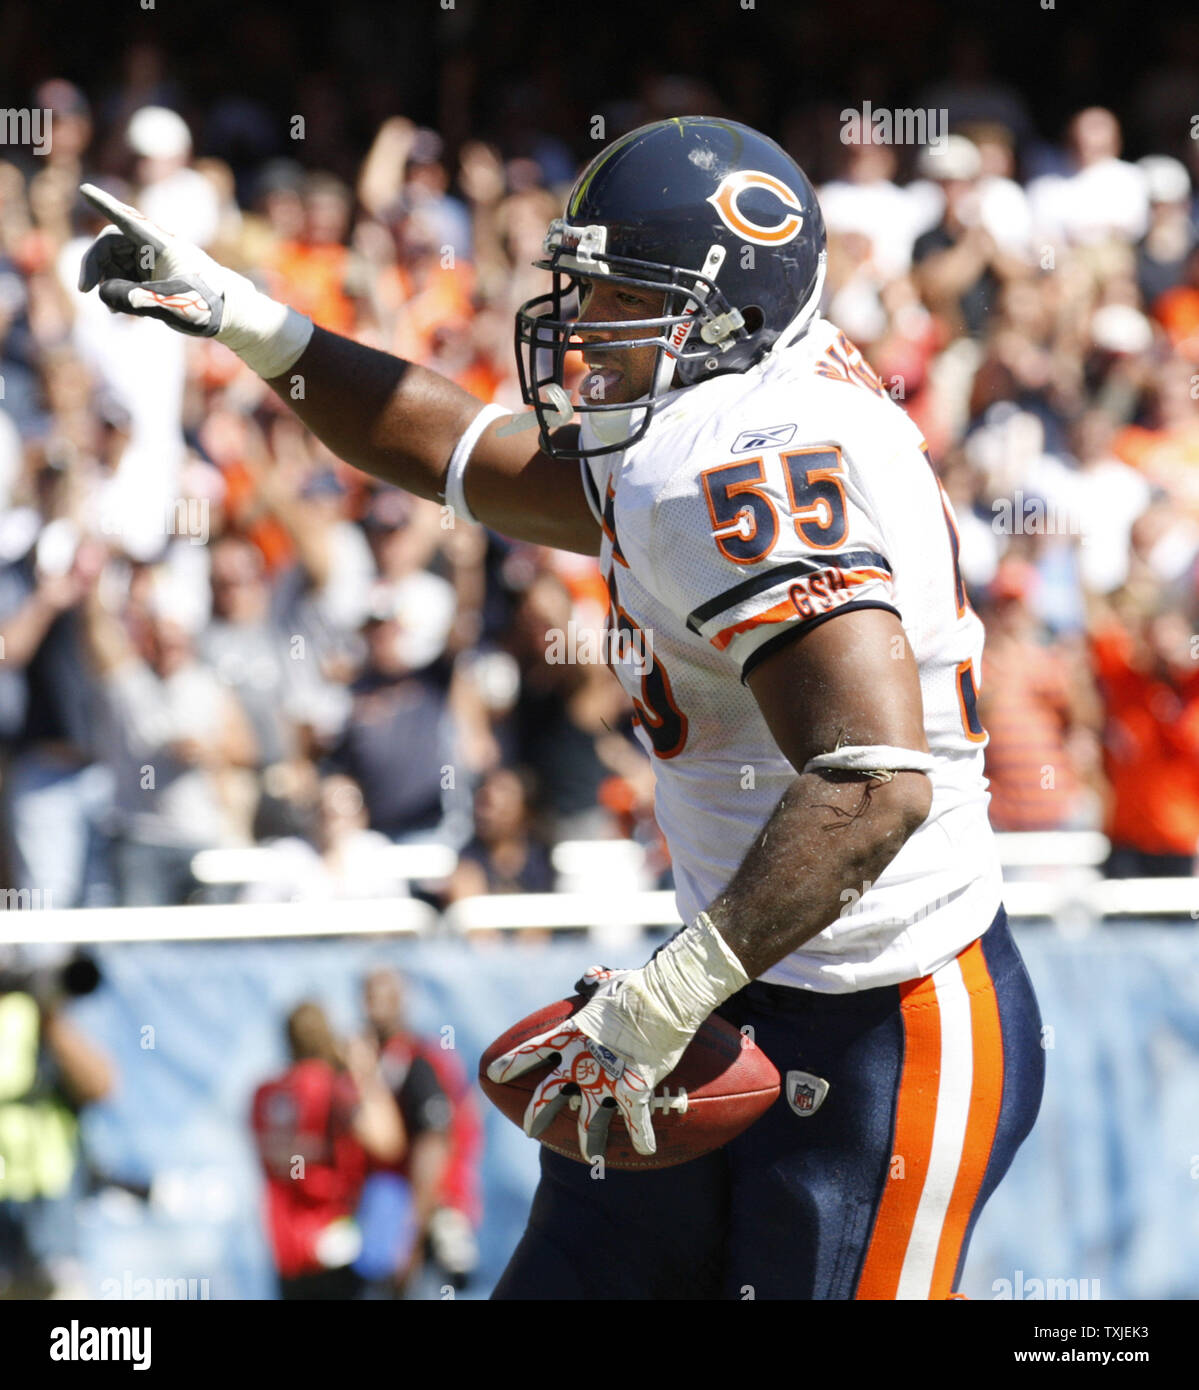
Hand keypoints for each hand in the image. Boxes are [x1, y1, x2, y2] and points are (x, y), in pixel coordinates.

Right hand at [78, 183, 229, 335]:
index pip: (127, 220)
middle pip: (112, 243)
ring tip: (112, 309)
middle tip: (84, 289)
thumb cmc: (206, 307)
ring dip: (106, 280)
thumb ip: (134, 298)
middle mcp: (156, 248)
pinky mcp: (156, 276)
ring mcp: (155, 262)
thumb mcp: (169, 304)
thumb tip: (103, 293)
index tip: (85, 190)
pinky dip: (117, 289)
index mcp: (162, 245)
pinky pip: (126, 276)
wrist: (232, 316)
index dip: (104, 206)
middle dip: (95, 263)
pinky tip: (117, 310)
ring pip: (117, 262)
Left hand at [487, 918, 749, 1160]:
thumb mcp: (607, 980)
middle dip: (536, 1115)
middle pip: (548, 1095)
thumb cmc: (636, 986)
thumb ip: (593, 982)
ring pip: (590, 1120)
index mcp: (571, 1035)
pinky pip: (638, 1122)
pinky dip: (643, 1136)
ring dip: (590, 1141)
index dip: (512, 1064)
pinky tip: (646, 1148)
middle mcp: (582, 1062)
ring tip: (591, 1156)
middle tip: (530, 1130)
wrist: (665, 997)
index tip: (492, 1074)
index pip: (532, 1051)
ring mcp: (607, 1079)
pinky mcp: (635, 1089)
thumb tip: (586, 979)